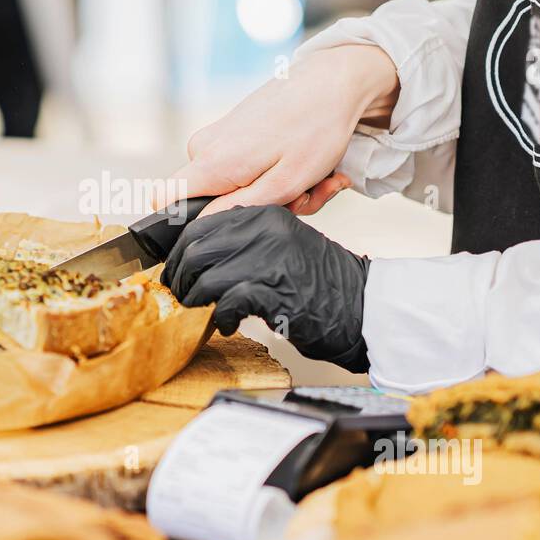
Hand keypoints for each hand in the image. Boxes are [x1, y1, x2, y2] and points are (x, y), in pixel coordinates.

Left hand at [161, 205, 369, 371]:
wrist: (364, 306)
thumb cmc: (323, 282)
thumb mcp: (284, 244)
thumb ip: (246, 241)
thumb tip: (198, 255)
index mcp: (265, 215)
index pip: (201, 226)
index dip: (179, 253)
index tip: (176, 271)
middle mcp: (265, 231)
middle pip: (195, 250)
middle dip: (180, 278)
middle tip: (181, 296)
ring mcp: (269, 260)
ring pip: (204, 276)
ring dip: (195, 301)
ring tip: (203, 312)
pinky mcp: (273, 292)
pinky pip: (225, 302)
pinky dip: (219, 318)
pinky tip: (226, 324)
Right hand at [164, 44, 398, 216]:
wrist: (334, 80)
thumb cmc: (316, 127)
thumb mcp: (286, 182)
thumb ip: (240, 208)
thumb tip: (203, 225)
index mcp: (211, 162)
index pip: (164, 201)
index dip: (184, 223)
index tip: (226, 225)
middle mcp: (205, 147)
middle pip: (211, 200)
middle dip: (258, 208)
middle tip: (302, 198)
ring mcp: (218, 137)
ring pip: (235, 186)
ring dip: (280, 192)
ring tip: (317, 181)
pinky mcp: (234, 131)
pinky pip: (246, 168)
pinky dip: (280, 174)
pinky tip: (313, 169)